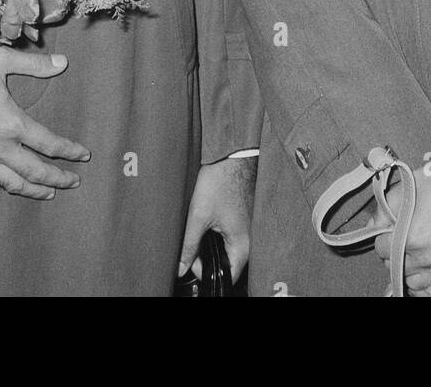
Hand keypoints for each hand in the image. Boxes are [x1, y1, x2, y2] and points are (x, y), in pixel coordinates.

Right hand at [0, 48, 89, 204]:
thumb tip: (63, 63)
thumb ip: (33, 64)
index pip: (48, 143)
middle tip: (73, 183)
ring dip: (30, 191)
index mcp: (11, 122)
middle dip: (57, 179)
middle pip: (34, 171)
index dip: (69, 150)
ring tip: (47, 195)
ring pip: (8, 183)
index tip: (83, 155)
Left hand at [179, 156, 255, 280]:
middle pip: (226, 262)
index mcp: (243, 245)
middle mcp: (251, 240)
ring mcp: (249, 228)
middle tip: (192, 239)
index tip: (190, 257)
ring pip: (226, 248)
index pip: (226, 276)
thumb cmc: (219, 181)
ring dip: (211, 242)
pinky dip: (218, 231)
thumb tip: (180, 269)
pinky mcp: (245, 218)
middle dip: (206, 255)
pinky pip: (230, 235)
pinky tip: (209, 217)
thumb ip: (189, 246)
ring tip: (200, 224)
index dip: (205, 271)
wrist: (231, 154)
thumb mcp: (198, 216)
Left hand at [391, 160, 430, 296]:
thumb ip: (388, 206)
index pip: (380, 247)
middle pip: (394, 265)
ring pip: (412, 282)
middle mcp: (426, 257)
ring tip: (414, 254)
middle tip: (401, 239)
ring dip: (408, 269)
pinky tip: (426, 272)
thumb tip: (376, 222)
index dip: (382, 235)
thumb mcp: (412, 185)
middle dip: (393, 252)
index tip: (388, 229)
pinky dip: (426, 286)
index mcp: (410, 234)